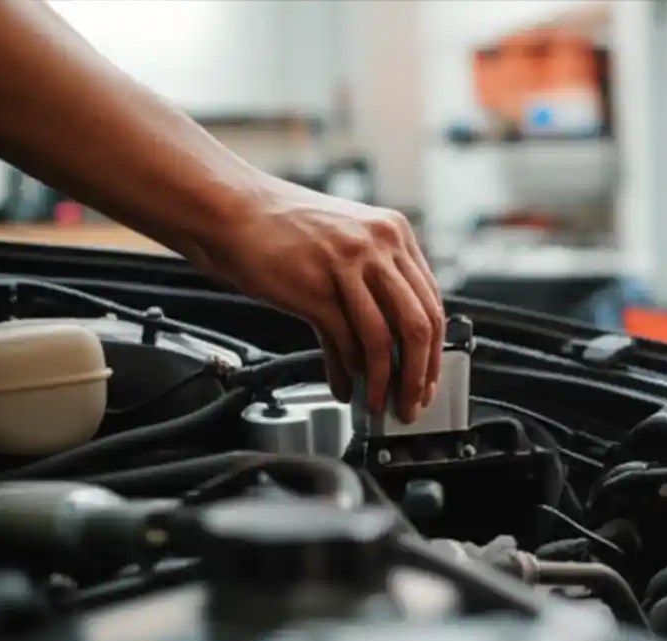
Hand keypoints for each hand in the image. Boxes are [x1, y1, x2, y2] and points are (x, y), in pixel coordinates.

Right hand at [195, 176, 443, 421]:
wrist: (231, 209)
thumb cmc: (284, 230)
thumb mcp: (346, 243)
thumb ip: (374, 283)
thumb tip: (393, 343)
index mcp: (394, 232)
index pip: (432, 302)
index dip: (435, 350)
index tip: (429, 379)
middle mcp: (378, 244)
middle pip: (419, 324)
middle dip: (419, 374)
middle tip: (412, 404)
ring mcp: (348, 264)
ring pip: (385, 338)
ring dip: (385, 382)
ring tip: (379, 404)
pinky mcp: (315, 287)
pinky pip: (343, 340)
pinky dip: (347, 372)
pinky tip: (344, 388)